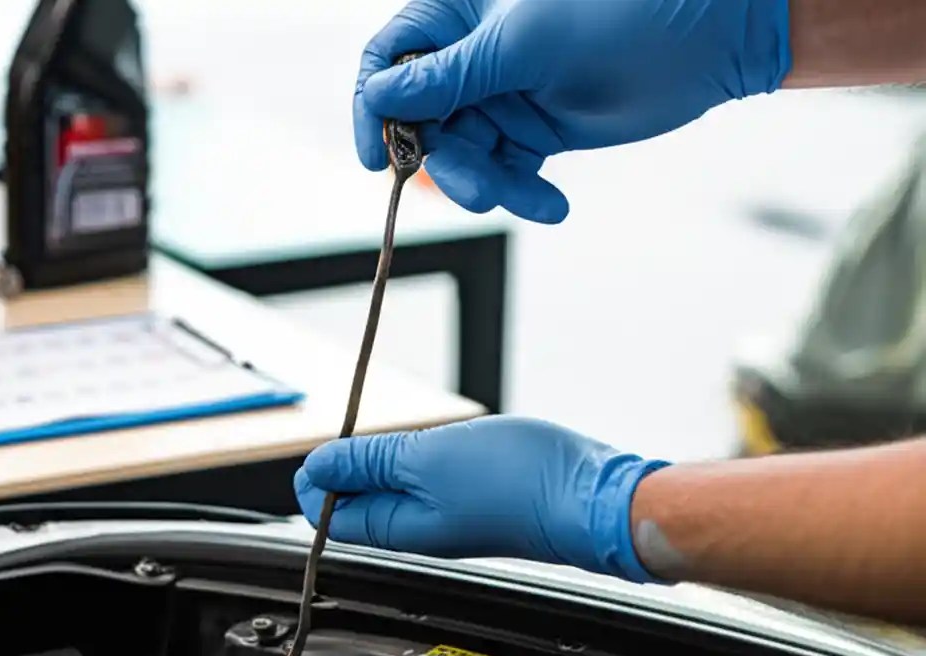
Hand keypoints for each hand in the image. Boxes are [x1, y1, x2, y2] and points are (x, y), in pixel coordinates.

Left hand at [294, 416, 670, 581]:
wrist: (592, 498)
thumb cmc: (516, 482)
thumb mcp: (425, 458)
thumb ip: (368, 463)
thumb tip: (316, 467)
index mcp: (395, 530)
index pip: (326, 513)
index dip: (318, 476)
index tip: (337, 443)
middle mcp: (416, 531)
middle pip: (355, 500)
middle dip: (351, 462)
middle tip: (380, 435)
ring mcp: (444, 516)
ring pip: (392, 487)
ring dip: (388, 456)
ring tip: (416, 437)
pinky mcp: (471, 501)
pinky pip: (426, 480)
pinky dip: (421, 457)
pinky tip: (443, 443)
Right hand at [355, 0, 791, 222]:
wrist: (711, 38)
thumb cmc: (622, 10)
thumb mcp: (522, 43)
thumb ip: (448, 75)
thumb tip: (381, 96)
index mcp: (459, 12)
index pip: (389, 58)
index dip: (376, 106)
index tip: (377, 155)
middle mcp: (473, 54)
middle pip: (422, 118)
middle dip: (444, 159)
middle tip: (475, 189)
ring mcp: (504, 93)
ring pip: (463, 153)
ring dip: (485, 182)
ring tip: (521, 197)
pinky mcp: (535, 129)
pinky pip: (506, 170)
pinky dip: (521, 193)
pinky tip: (550, 204)